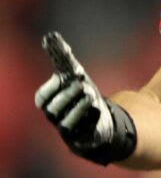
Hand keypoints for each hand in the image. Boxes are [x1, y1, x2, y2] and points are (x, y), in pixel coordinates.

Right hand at [35, 31, 135, 164]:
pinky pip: (87, 134)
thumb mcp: (73, 77)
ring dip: (80, 108)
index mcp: (50, 107)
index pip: (42, 99)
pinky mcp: (87, 141)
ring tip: (91, 94)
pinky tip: (100, 110)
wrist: (100, 123)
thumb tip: (50, 36)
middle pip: (55, 110)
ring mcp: (71, 133)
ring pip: (69, 123)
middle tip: (83, 84)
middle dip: (68, 95)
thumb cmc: (81, 97)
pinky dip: (92, 122)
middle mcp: (57, 121)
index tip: (62, 75)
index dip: (51, 88)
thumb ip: (62, 58)